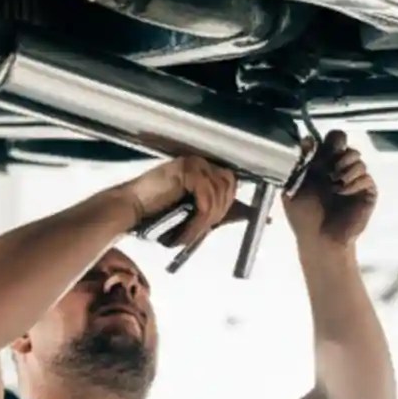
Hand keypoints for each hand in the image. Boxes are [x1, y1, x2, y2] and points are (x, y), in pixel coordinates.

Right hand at [120, 156, 240, 246]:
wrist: (129, 210)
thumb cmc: (157, 215)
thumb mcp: (194, 214)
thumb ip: (217, 211)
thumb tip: (247, 213)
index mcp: (204, 170)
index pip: (231, 182)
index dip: (244, 204)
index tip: (268, 221)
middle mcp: (201, 163)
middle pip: (229, 188)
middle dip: (219, 214)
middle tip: (200, 231)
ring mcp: (195, 164)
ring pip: (218, 196)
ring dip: (205, 222)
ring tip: (188, 236)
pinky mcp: (187, 170)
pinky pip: (206, 199)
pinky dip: (199, 220)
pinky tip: (186, 231)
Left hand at [283, 130, 377, 248]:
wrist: (319, 239)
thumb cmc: (304, 216)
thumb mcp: (294, 187)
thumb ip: (300, 164)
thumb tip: (307, 140)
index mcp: (322, 163)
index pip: (330, 140)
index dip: (327, 142)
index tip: (320, 152)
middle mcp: (339, 167)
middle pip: (345, 142)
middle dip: (337, 152)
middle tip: (329, 168)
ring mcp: (354, 178)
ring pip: (356, 157)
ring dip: (344, 168)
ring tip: (334, 184)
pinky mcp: (366, 191)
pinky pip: (365, 176)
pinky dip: (353, 182)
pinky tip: (342, 192)